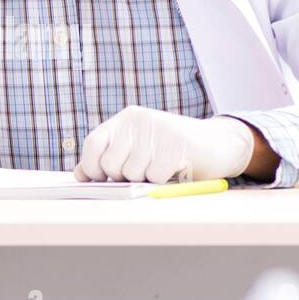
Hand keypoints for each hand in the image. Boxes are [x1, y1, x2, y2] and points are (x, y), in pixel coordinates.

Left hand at [73, 106, 257, 182]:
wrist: (218, 144)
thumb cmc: (172, 152)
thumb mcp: (138, 149)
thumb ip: (110, 158)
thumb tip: (80, 174)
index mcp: (125, 119)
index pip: (92, 144)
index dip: (92, 167)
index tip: (101, 179)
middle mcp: (139, 119)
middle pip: (111, 163)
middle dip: (122, 177)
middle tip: (142, 171)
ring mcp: (158, 128)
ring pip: (133, 173)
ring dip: (146, 179)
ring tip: (162, 167)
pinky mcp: (177, 142)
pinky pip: (155, 176)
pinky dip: (163, 180)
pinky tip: (175, 169)